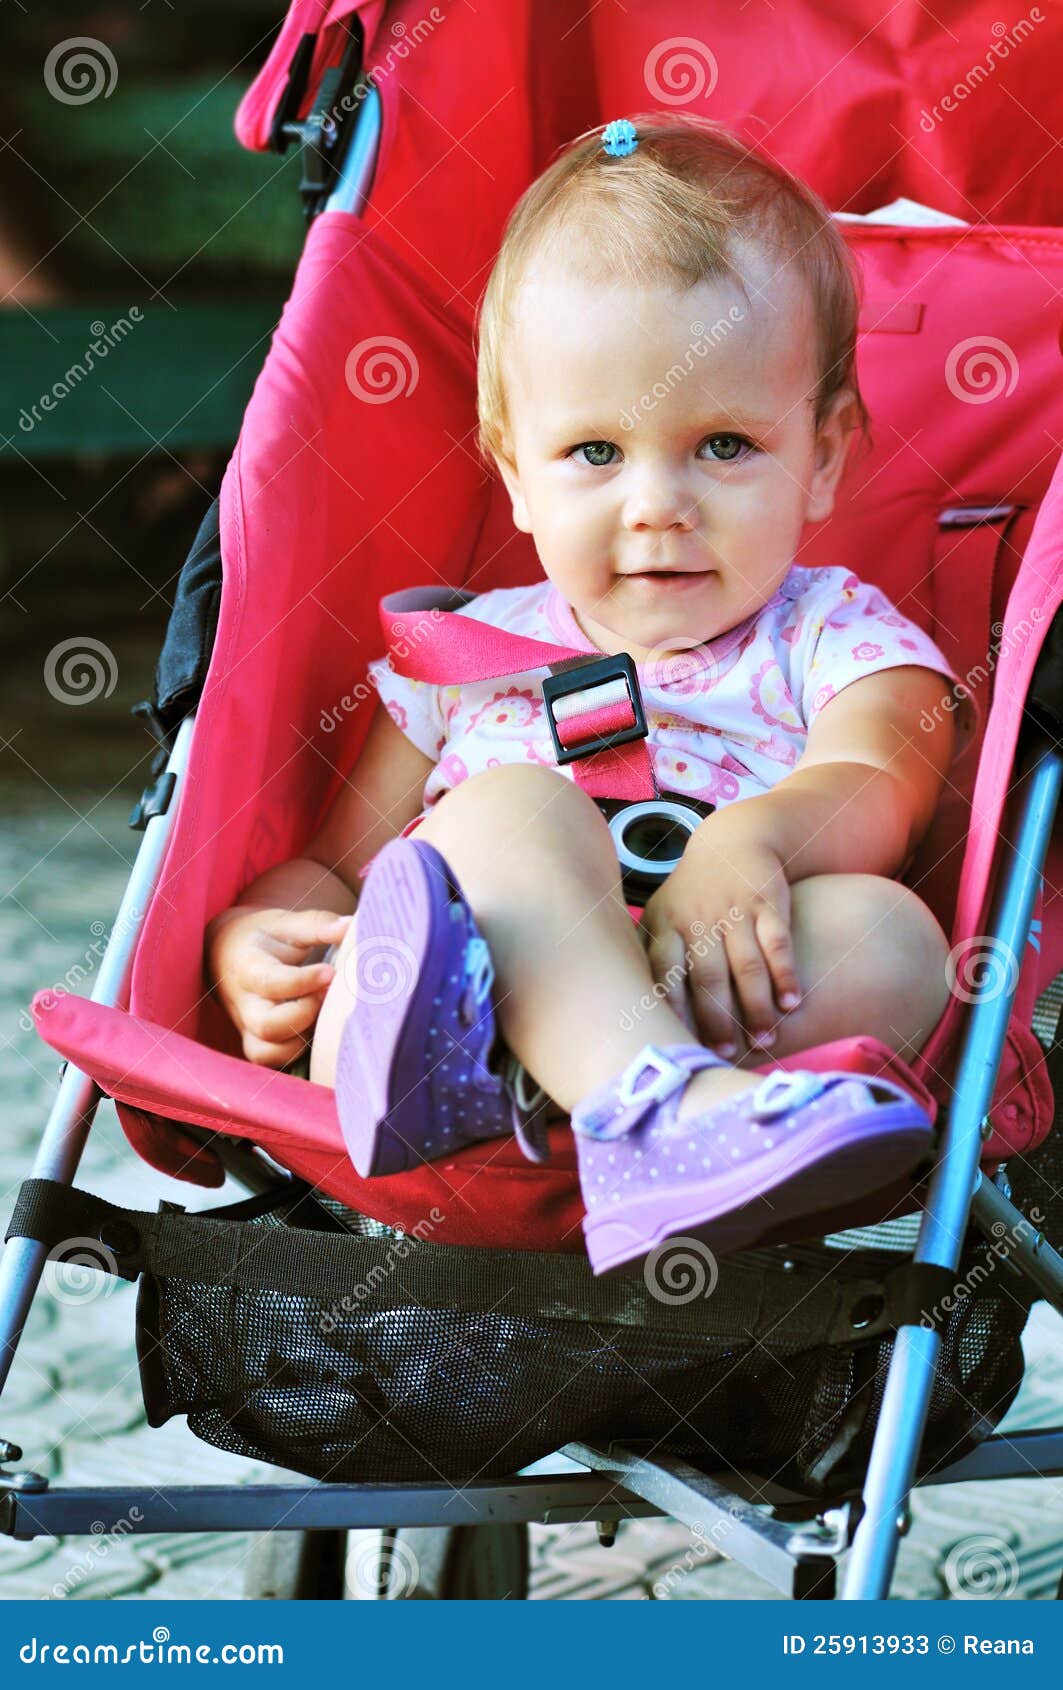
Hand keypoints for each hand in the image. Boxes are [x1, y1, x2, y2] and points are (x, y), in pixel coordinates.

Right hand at [205, 905, 353, 1067]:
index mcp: (248, 968)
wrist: (228, 953)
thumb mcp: (285, 923)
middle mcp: (244, 1004)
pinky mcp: (256, 1042)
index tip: (331, 972)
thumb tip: (350, 926)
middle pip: (267, 1026)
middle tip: (329, 995)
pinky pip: (272, 1062)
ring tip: (324, 1015)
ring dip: (302, 1038)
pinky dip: (296, 1053)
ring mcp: (248, 1027)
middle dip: (304, 1014)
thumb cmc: (263, 937)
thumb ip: (316, 924)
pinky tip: (317, 1031)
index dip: (303, 982)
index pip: (270, 982)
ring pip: (268, 1052)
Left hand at [638, 823, 800, 1055]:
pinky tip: (793, 1002)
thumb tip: (635, 1012)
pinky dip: (786, 974)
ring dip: (757, 1005)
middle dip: (718, 1018)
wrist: (733, 840)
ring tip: (765, 1038)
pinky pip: (777, 942)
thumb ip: (650, 956)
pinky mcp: (768, 903)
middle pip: (708, 976)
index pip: (664, 970)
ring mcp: (734, 910)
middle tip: (726, 1052)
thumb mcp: (662, 916)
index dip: (672, 1006)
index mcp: (666, 925)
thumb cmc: (691, 895)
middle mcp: (699, 918)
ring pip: (746, 964)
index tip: (679, 1041)